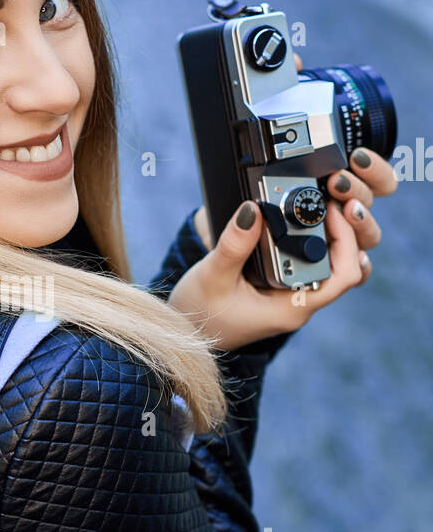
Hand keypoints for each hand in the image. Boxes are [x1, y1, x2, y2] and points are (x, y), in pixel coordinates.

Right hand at [178, 48, 397, 349]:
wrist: (185, 333)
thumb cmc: (197, 314)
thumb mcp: (212, 276)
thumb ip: (234, 244)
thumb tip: (252, 209)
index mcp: (292, 308)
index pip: (344, 275)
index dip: (347, 239)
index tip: (331, 209)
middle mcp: (299, 305)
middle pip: (343, 267)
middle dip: (343, 230)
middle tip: (329, 197)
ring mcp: (293, 298)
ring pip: (330, 267)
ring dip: (331, 237)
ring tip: (320, 206)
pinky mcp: (282, 290)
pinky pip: (310, 265)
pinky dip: (311, 242)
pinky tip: (301, 222)